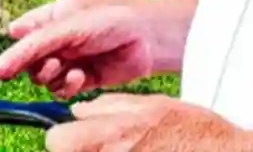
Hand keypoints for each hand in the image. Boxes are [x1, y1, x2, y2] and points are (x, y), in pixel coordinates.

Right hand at [0, 0, 157, 97]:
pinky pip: (61, 90)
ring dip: (52, 77)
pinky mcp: (83, 79)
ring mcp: (70, 59)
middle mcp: (57, 39)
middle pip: (28, 62)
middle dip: (37, 65)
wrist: (149, 38)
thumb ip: (32, 48)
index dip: (18, 49)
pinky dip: (66, 87)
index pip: (20, 36)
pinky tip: (79, 78)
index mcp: (51, 17)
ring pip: (43, 79)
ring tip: (70, 69)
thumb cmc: (111, 19)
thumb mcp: (67, 27)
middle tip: (55, 61)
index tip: (17, 59)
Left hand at [45, 94, 238, 151]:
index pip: (57, 141)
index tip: (73, 136)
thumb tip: (78, 110)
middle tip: (98, 146)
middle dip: (76, 151)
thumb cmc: (194, 130)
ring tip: (127, 148)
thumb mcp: (153, 105)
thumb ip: (111, 106)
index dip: (62, 137)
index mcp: (115, 132)